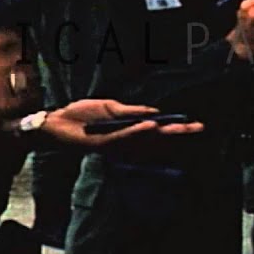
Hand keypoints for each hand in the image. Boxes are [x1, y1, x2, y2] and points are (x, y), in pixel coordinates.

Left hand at [42, 100, 204, 147]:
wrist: (55, 122)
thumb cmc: (80, 115)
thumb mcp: (109, 108)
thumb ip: (132, 111)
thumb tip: (155, 113)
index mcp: (127, 132)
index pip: (156, 131)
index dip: (175, 129)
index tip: (195, 125)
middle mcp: (123, 141)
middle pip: (156, 139)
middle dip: (177, 134)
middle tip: (199, 128)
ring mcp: (114, 144)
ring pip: (144, 140)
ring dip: (164, 133)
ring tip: (183, 128)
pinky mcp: (102, 144)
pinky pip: (123, 138)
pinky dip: (138, 131)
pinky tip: (152, 126)